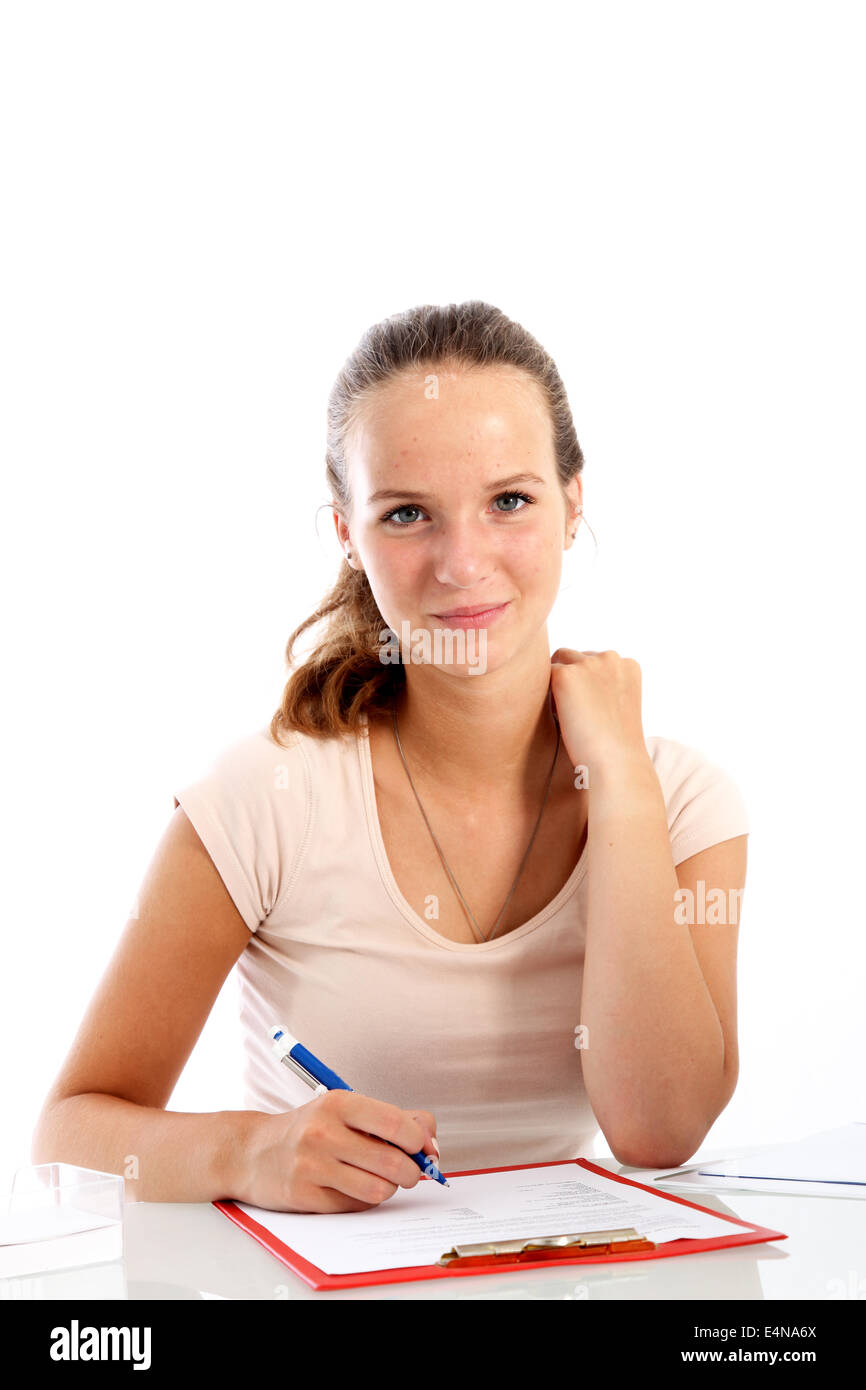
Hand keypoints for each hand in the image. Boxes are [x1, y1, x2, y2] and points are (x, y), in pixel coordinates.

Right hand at [236, 1090, 439, 1212]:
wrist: (253, 1152)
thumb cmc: (309, 1129)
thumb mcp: (346, 1110)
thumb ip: (395, 1119)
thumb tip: (432, 1145)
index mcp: (338, 1104)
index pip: (394, 1123)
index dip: (418, 1140)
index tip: (421, 1147)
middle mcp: (322, 1132)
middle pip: (392, 1162)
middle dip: (411, 1172)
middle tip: (408, 1171)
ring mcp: (311, 1166)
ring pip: (378, 1189)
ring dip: (388, 1188)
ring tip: (378, 1178)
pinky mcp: (304, 1196)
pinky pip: (355, 1206)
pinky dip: (363, 1200)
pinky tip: (352, 1187)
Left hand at [549, 648, 646, 773]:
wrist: (615, 763)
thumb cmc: (615, 745)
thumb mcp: (618, 705)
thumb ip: (603, 685)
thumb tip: (572, 678)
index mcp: (628, 665)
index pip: (596, 661)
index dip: (587, 684)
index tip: (592, 710)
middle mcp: (611, 658)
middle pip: (575, 657)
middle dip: (570, 679)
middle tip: (575, 713)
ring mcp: (588, 664)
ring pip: (558, 660)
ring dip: (557, 682)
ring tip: (567, 713)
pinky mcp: (565, 676)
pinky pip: (544, 677)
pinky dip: (548, 697)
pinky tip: (560, 718)